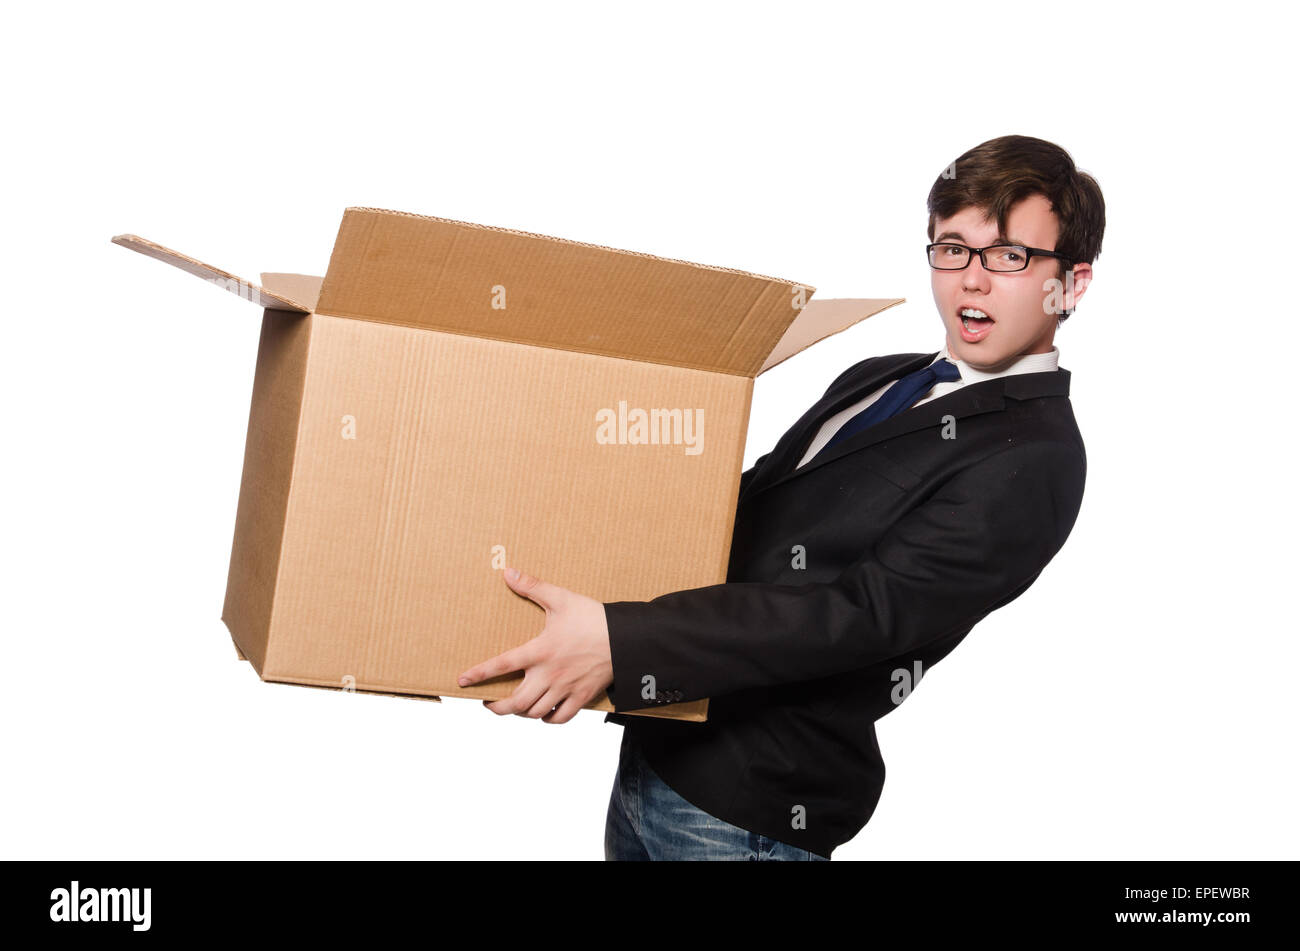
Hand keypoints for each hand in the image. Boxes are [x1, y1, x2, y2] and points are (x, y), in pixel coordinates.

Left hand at [457, 567, 613, 723]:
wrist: (626, 638)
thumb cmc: (593, 617)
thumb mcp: (561, 598)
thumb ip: (533, 586)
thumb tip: (508, 572)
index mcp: (540, 650)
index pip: (502, 664)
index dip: (480, 674)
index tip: (463, 681)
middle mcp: (549, 674)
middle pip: (516, 703)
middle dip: (497, 708)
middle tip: (489, 703)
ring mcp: (566, 688)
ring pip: (535, 712)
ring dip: (521, 713)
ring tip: (515, 706)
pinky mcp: (581, 697)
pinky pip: (561, 717)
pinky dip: (548, 719)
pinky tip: (544, 713)